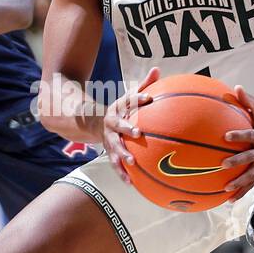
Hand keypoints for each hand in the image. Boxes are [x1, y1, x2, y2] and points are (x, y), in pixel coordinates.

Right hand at [103, 67, 159, 184]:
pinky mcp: (109, 152)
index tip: (149, 98)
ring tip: (132, 162)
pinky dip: (122, 173)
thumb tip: (158, 69)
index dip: (138, 98)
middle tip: (137, 133)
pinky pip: (115, 164)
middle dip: (126, 128)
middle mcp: (112, 123)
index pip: (129, 101)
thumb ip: (144, 85)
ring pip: (114, 147)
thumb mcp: (129, 96)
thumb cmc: (122, 109)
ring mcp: (109, 139)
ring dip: (122, 155)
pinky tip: (131, 183)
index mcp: (119, 108)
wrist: (95, 123)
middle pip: (118, 125)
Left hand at [222, 87, 253, 199]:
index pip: (251, 135)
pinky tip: (228, 200)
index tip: (226, 136)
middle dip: (238, 162)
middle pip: (252, 158)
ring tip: (226, 190)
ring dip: (241, 183)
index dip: (240, 136)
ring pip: (253, 176)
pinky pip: (252, 183)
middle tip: (222, 164)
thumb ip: (247, 99)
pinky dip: (242, 192)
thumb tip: (236, 87)